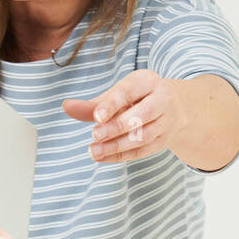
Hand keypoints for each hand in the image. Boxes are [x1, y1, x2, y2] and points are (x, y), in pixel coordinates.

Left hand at [62, 70, 187, 162]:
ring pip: (143, 136)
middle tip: (95, 135)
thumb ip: (92, 105)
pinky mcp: (163, 140)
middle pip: (140, 116)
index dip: (112, 104)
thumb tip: (66, 106)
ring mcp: (165, 121)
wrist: (172, 107)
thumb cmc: (136, 99)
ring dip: (117, 146)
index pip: (128, 92)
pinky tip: (102, 157)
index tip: (96, 117)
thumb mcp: (117, 95)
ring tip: (94, 151)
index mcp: (147, 81)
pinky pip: (142, 151)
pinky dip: (121, 156)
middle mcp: (161, 99)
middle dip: (116, 127)